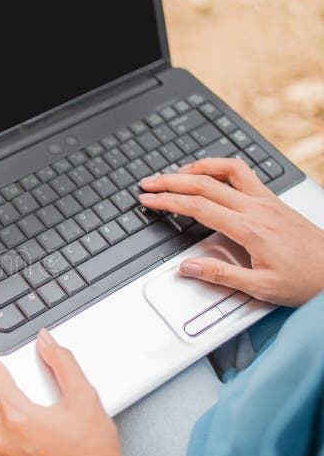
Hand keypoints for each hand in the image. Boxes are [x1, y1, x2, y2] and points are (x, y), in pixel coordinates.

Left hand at [0, 320, 123, 455]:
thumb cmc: (94, 453)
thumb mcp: (86, 399)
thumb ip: (63, 363)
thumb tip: (45, 340)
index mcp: (17, 415)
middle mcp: (2, 435)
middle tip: (14, 364)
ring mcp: (1, 453)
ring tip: (30, 395)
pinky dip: (5, 418)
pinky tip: (32, 421)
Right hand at [139, 158, 323, 306]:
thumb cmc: (306, 281)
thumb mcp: (260, 289)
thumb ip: (220, 275)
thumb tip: (187, 268)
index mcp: (250, 229)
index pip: (198, 207)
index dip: (168, 202)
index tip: (149, 200)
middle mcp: (257, 208)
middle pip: (205, 183)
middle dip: (171, 180)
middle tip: (149, 183)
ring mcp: (267, 201)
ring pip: (227, 170)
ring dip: (198, 166)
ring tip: (177, 172)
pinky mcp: (274, 201)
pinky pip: (244, 174)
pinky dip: (222, 168)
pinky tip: (212, 175)